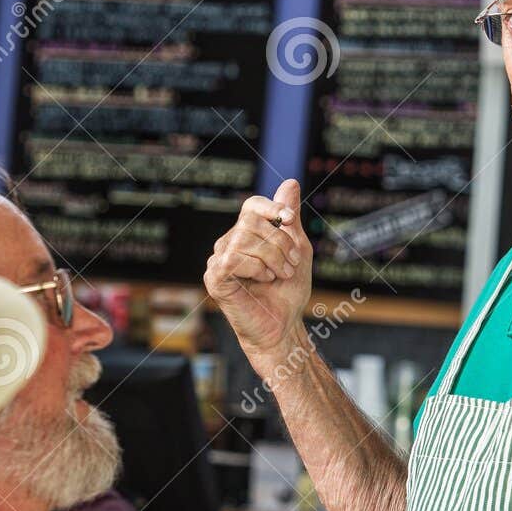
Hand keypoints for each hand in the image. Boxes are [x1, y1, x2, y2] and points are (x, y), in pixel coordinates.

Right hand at [203, 180, 312, 358]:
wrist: (282, 327)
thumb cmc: (288, 293)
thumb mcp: (297, 250)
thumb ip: (290, 219)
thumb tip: (290, 182)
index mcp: (246, 236)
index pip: (252, 206)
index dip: (272, 207)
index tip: (290, 221)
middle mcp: (228, 244)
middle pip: (250, 221)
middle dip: (279, 242)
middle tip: (290, 263)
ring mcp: (218, 260)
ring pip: (244, 239)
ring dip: (272, 258)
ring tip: (280, 275)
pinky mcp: (214, 278)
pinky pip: (233, 259)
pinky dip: (256, 268)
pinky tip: (263, 281)